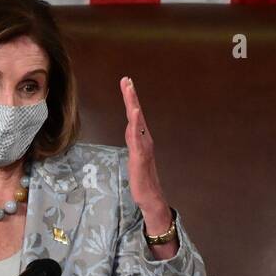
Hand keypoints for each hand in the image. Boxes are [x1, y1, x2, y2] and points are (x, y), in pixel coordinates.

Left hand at [120, 76, 172, 234]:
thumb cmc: (142, 177)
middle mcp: (144, 139)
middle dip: (131, 96)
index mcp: (141, 138)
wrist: (150, 196)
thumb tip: (130, 127)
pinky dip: (136, 122)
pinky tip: (134, 112)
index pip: (134, 115)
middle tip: (126, 79)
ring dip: (133, 104)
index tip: (126, 83)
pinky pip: (138, 136)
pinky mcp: (140, 154)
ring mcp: (143, 146)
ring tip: (130, 89)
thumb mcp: (134, 154)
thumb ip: (133, 140)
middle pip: (136, 113)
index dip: (130, 99)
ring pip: (137, 121)